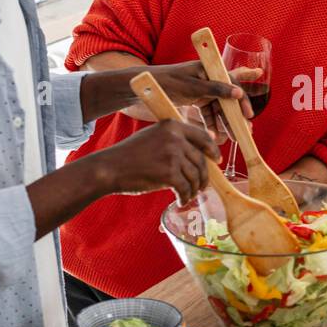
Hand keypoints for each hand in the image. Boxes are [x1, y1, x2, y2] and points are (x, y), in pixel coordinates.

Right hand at [94, 118, 220, 202]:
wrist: (110, 168)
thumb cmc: (130, 155)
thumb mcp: (153, 137)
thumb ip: (175, 139)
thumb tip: (203, 146)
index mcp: (172, 126)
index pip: (203, 136)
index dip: (213, 150)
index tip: (216, 160)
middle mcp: (175, 138)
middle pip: (200, 160)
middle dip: (204, 176)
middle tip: (203, 186)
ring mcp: (173, 155)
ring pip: (195, 176)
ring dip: (194, 189)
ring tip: (189, 195)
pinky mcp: (169, 173)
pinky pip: (186, 188)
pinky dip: (185, 197)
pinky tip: (180, 201)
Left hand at [119, 61, 259, 137]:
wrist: (137, 89)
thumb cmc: (164, 82)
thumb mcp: (191, 86)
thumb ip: (215, 89)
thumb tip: (238, 92)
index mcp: (208, 70)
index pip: (232, 84)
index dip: (241, 100)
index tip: (248, 115)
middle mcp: (206, 80)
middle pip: (226, 100)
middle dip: (235, 116)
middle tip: (244, 132)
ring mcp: (199, 92)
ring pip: (217, 110)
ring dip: (224, 123)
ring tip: (231, 138)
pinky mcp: (191, 102)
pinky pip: (205, 115)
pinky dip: (209, 125)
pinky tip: (212, 136)